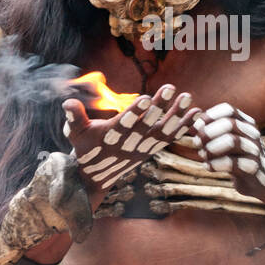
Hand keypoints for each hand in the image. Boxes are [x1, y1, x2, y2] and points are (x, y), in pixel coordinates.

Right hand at [63, 83, 197, 197]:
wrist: (95, 177)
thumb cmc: (84, 148)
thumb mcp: (75, 133)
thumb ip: (74, 117)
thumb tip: (68, 102)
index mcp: (111, 137)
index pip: (125, 123)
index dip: (136, 112)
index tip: (146, 98)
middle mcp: (129, 144)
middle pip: (148, 124)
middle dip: (160, 106)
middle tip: (171, 87)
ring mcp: (142, 148)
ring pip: (162, 131)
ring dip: (177, 115)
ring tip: (189, 97)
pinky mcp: (150, 150)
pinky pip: (169, 138)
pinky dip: (183, 126)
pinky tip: (196, 113)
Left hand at [192, 103, 264, 199]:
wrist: (259, 180)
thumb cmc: (236, 157)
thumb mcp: (225, 140)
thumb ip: (209, 129)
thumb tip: (191, 120)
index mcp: (246, 122)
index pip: (228, 110)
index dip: (209, 116)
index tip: (196, 127)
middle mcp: (252, 133)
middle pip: (229, 123)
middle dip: (208, 133)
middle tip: (197, 143)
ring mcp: (255, 150)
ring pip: (232, 141)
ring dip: (211, 148)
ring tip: (203, 155)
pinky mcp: (252, 167)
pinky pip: (232, 163)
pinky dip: (214, 164)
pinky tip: (208, 167)